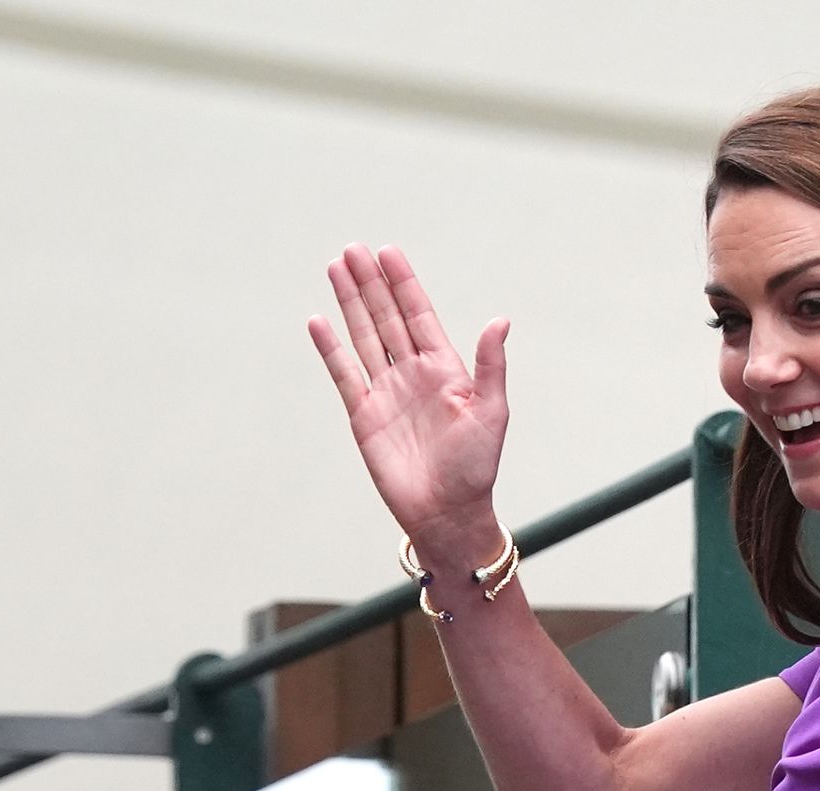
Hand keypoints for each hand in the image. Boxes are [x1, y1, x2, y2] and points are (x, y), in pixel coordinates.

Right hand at [307, 243, 509, 552]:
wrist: (446, 513)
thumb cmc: (476, 467)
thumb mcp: (491, 412)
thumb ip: (490, 366)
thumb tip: (500, 320)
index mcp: (445, 370)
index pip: (419, 315)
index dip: (404, 284)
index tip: (388, 252)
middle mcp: (412, 375)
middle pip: (387, 318)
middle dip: (370, 283)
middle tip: (353, 249)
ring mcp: (386, 393)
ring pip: (363, 337)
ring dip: (349, 303)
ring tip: (335, 268)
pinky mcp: (363, 416)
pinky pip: (344, 374)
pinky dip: (330, 348)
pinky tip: (319, 321)